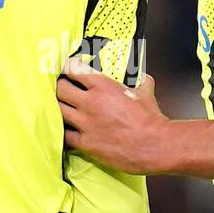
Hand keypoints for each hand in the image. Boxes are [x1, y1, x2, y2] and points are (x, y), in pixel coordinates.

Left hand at [57, 58, 168, 173]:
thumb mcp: (145, 92)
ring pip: (58, 110)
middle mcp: (90, 103)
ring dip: (59, 108)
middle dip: (60, 86)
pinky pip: (65, 135)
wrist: (155, 145)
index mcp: (103, 86)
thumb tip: (141, 77)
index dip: (69, 67)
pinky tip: (67, 130)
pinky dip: (64, 131)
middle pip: (60, 89)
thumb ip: (140, 81)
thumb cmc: (151, 120)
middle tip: (63, 88)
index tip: (69, 68)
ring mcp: (86, 124)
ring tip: (63, 108)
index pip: (73, 68)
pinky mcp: (86, 143)